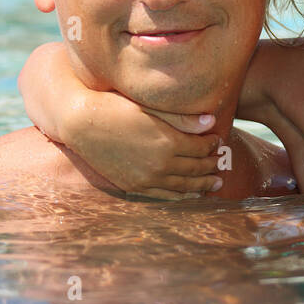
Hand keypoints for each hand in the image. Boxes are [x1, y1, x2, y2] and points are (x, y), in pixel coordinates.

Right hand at [59, 92, 225, 199]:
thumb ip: (183, 118)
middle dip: (212, 166)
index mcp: (169, 143)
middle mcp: (161, 165)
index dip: (212, 144)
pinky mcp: (134, 187)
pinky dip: (182, 196)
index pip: (201, 147)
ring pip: (184, 186)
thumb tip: (212, 121)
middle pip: (196, 168)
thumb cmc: (116, 107)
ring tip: (216, 184)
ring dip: (203, 185)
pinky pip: (165, 196)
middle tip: (222, 164)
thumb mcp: (151, 107)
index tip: (217, 140)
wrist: (81, 123)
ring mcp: (147, 179)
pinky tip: (190, 194)